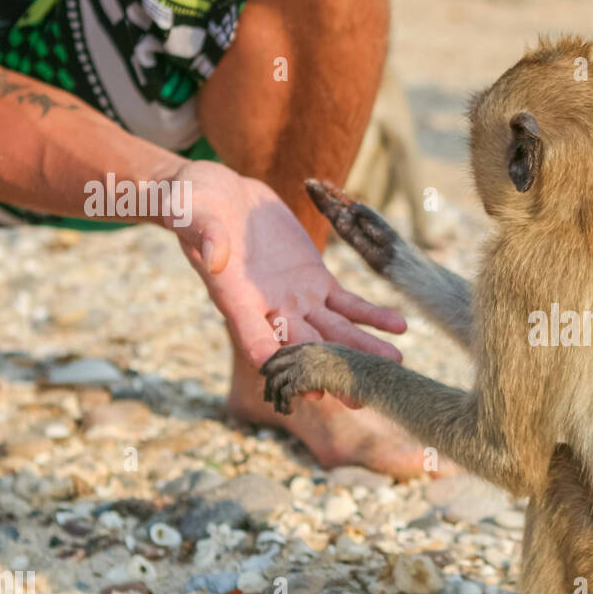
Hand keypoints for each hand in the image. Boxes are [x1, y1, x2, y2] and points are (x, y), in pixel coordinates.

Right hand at [170, 159, 405, 373]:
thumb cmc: (194, 204)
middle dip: (331, 371)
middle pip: (303, 347)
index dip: (277, 361)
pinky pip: (348, 303)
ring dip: (363, 348)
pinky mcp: (316, 280)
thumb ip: (204, 235)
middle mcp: (269, 308)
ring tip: (393, 363)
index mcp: (235, 299)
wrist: (221, 196)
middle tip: (359, 397)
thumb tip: (216, 256)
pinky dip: (373, 315)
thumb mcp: (192, 212)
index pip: (255, 338)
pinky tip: (401, 326)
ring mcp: (297, 298)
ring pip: (334, 330)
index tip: (299, 383)